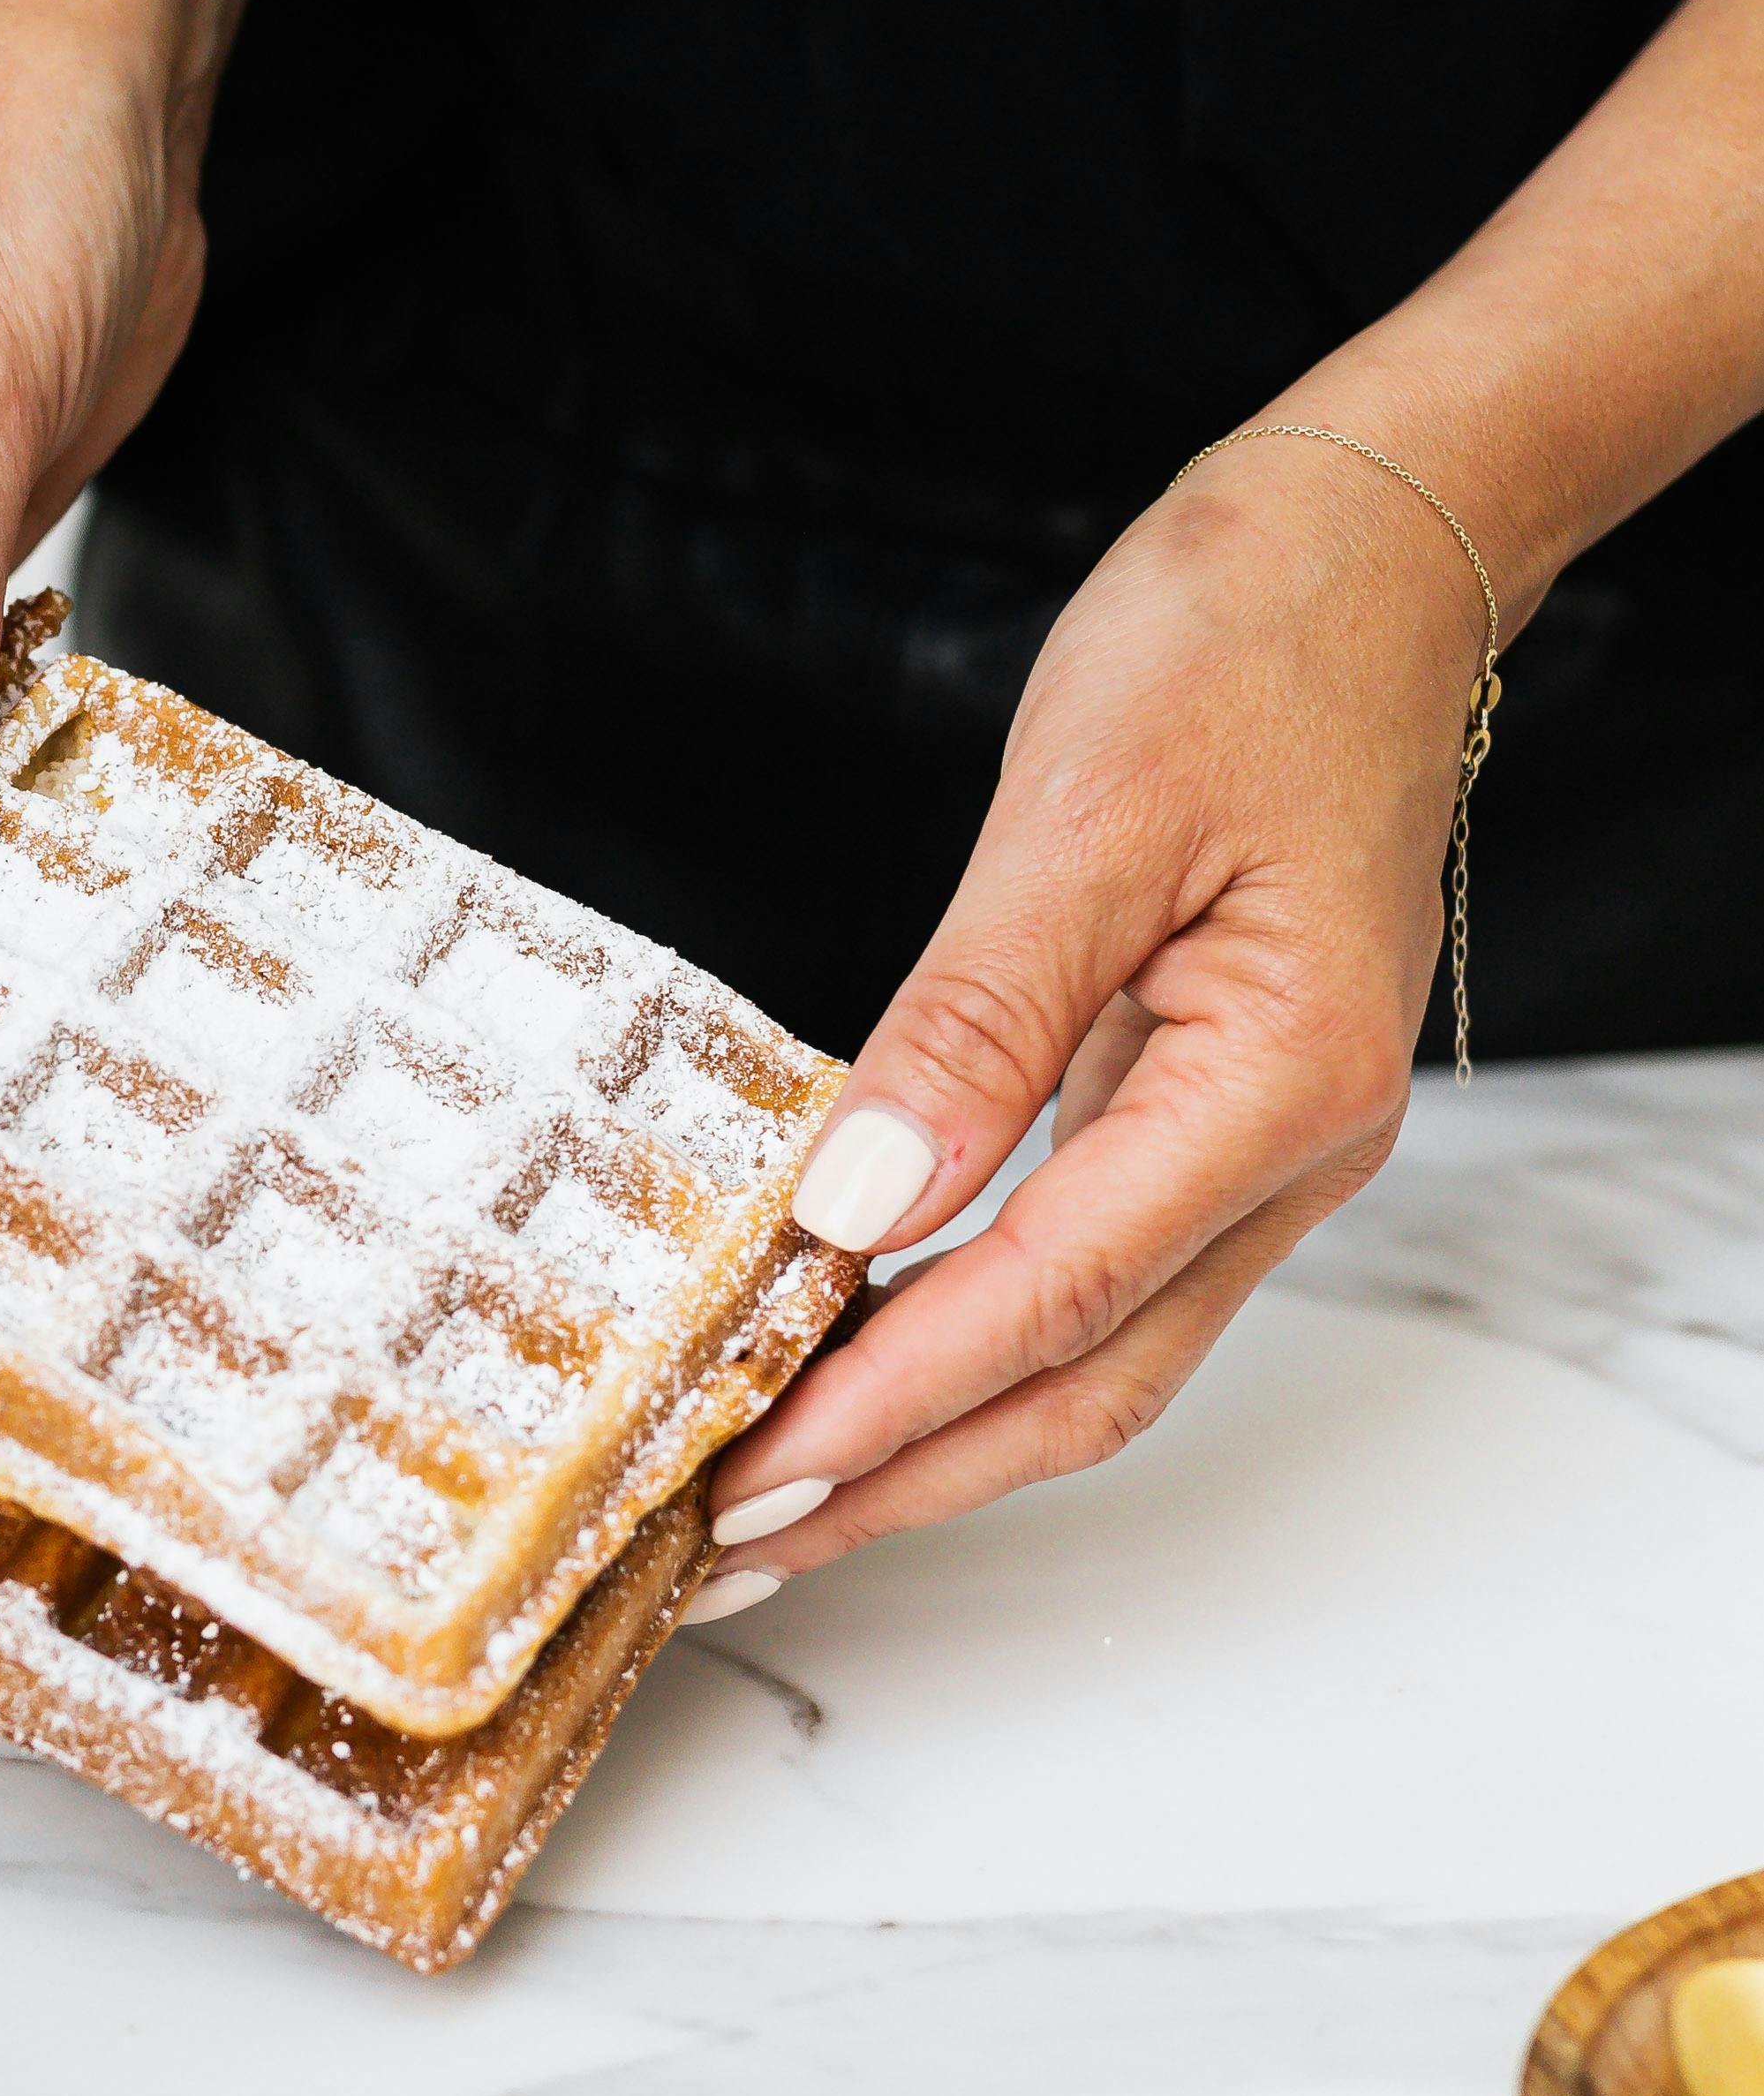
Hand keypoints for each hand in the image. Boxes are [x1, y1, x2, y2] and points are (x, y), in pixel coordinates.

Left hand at [690, 434, 1493, 1610]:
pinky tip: (860, 1350)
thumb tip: (857, 1199)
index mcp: (1280, 1085)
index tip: (755, 1474)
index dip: (897, 1401)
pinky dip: (969, 1331)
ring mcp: (1258, 1140)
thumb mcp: (1085, 810)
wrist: (1369, 550)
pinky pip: (1085, 1266)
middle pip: (1083, 1383)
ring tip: (769, 1490)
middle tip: (724, 1545)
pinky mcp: (1207, 1107)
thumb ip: (971, 1019)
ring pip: (1091, 1350)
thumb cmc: (1247, 639)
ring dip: (933, 1433)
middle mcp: (1289, 1147)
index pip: (1055, 1295)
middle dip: (902, 1479)